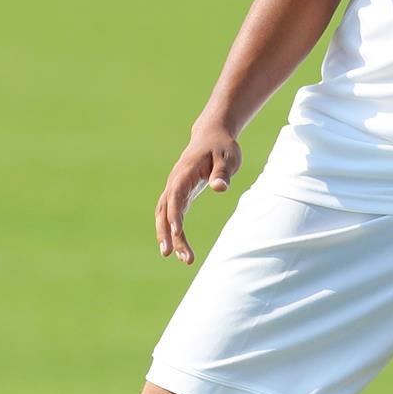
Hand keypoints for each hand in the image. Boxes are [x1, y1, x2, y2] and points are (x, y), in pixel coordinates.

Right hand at [155, 124, 242, 263]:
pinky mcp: (179, 194)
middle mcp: (175, 181)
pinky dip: (173, 231)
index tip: (177, 232)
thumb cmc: (222, 147)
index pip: (176, 195)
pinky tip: (180, 248)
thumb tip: (220, 188)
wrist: (212, 135)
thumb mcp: (228, 157)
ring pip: (165, 215)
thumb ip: (222, 172)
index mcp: (185, 172)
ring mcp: (174, 188)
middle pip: (165, 210)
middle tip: (174, 255)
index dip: (175, 214)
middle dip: (168, 233)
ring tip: (181, 258)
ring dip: (168, 236)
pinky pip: (171, 215)